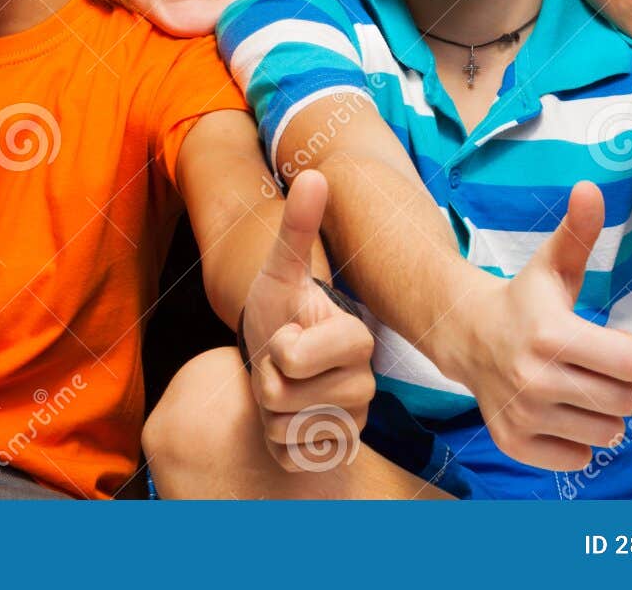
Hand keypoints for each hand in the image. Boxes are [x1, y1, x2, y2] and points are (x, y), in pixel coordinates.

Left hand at [241, 170, 376, 471]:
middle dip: (266, 377)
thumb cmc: (279, 306)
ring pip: (286, 429)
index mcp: (357, 341)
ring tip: (282, 384)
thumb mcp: (281, 266)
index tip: (285, 332)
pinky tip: (286, 417)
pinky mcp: (334, 453)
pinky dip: (274, 440)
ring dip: (268, 410)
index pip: (294, 356)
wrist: (275, 349)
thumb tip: (313, 173)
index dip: (274, 345)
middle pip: (284, 397)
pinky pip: (290, 456)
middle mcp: (365, 385)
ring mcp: (353, 422)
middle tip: (279, 360)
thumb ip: (298, 226)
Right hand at [453, 181, 631, 470]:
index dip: (627, 351)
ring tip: (577, 388)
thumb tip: (590, 187)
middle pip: (625, 401)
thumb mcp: (553, 265)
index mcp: (550, 334)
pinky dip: (578, 440)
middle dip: (618, 384)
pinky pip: (580, 458)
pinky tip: (558, 412)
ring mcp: (523, 415)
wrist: (466, 336)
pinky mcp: (514, 442)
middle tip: (591, 366)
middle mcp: (534, 379)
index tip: (605, 341)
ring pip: (608, 433)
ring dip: (601, 413)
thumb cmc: (524, 300)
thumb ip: (578, 231)